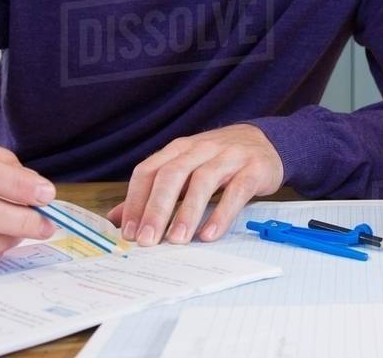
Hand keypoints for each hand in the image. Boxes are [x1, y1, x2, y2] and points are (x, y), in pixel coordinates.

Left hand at [108, 124, 282, 246]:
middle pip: (172, 175)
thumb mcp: (185, 170)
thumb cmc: (218, 161)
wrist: (265, 142)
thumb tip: (117, 219)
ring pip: (203, 181)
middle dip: (156, 209)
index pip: (149, 171)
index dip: (135, 201)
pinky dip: (222, 213)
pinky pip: (236, 191)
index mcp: (179, 149)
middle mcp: (201, 149)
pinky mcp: (253, 168)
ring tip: (177, 240)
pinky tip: (210, 234)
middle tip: (147, 241)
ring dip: (187, 213)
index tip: (129, 232)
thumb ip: (154, 192)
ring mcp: (229, 156)